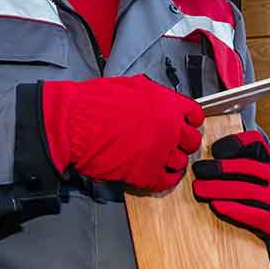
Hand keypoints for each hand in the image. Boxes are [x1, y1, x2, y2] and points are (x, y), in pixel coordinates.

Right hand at [40, 76, 203, 191]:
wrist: (74, 124)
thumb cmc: (96, 102)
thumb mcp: (132, 86)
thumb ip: (154, 96)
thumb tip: (159, 101)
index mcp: (169, 105)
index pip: (195, 116)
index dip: (188, 121)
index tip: (182, 125)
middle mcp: (171, 129)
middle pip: (191, 141)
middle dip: (182, 143)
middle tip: (171, 144)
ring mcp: (161, 153)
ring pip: (180, 162)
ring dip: (172, 161)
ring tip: (160, 159)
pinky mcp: (146, 174)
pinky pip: (166, 181)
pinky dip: (165, 179)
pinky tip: (158, 175)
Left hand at [191, 131, 269, 260]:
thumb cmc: (261, 201)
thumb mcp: (257, 179)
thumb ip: (238, 167)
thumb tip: (203, 160)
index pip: (256, 143)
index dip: (234, 143)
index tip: (214, 151)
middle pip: (247, 167)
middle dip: (219, 168)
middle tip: (198, 170)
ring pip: (246, 190)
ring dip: (218, 188)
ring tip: (198, 188)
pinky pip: (252, 214)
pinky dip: (232, 209)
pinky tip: (215, 205)